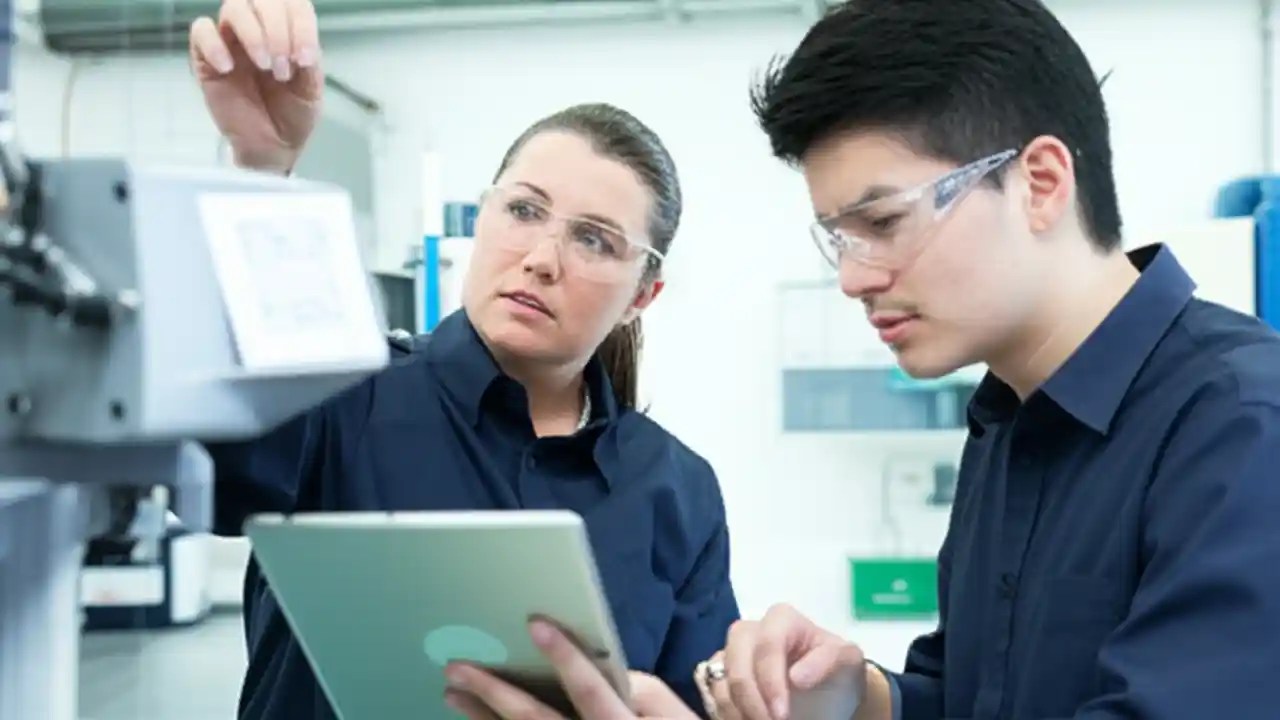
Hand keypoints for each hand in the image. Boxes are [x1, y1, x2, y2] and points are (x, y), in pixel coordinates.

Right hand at [188, 0, 324, 173]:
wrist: (273, 146)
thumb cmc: (293, 113)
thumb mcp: (311, 89)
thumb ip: (307, 61)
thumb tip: (300, 45)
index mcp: (288, 30)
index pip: (293, 3)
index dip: (300, 24)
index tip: (305, 60)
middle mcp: (259, 28)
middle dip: (277, 30)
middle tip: (282, 69)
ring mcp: (231, 41)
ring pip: (233, 8)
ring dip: (253, 35)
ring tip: (264, 67)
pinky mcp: (207, 58)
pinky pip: (200, 31)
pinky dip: (214, 44)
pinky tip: (228, 68)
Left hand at [443, 618, 697, 718]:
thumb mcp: (670, 714)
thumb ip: (641, 689)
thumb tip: (599, 664)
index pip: (590, 689)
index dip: (565, 656)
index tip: (536, 622)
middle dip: (495, 690)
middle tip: (458, 665)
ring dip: (482, 716)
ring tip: (452, 690)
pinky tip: (475, 717)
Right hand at [707, 604, 866, 719]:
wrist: (830, 692)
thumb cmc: (838, 672)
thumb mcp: (847, 661)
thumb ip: (827, 660)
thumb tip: (797, 677)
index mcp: (781, 620)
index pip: (767, 645)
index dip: (770, 680)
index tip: (782, 714)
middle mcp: (750, 631)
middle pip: (736, 660)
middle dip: (749, 699)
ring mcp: (732, 654)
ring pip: (720, 679)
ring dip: (735, 710)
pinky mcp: (722, 677)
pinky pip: (713, 693)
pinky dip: (726, 712)